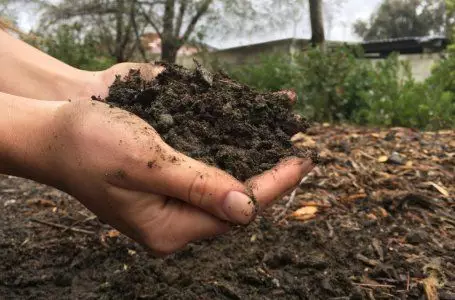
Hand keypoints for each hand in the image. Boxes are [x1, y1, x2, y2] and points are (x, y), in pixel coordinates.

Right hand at [43, 99, 312, 255]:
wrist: (55, 136)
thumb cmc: (91, 145)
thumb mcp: (146, 163)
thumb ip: (197, 186)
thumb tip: (248, 208)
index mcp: (168, 228)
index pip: (235, 210)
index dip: (273, 186)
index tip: (302, 162)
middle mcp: (172, 227)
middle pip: (234, 208)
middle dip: (268, 182)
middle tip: (299, 156)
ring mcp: (168, 212)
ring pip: (223, 196)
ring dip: (252, 173)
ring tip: (281, 152)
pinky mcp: (164, 194)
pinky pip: (207, 185)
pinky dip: (229, 167)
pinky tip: (245, 151)